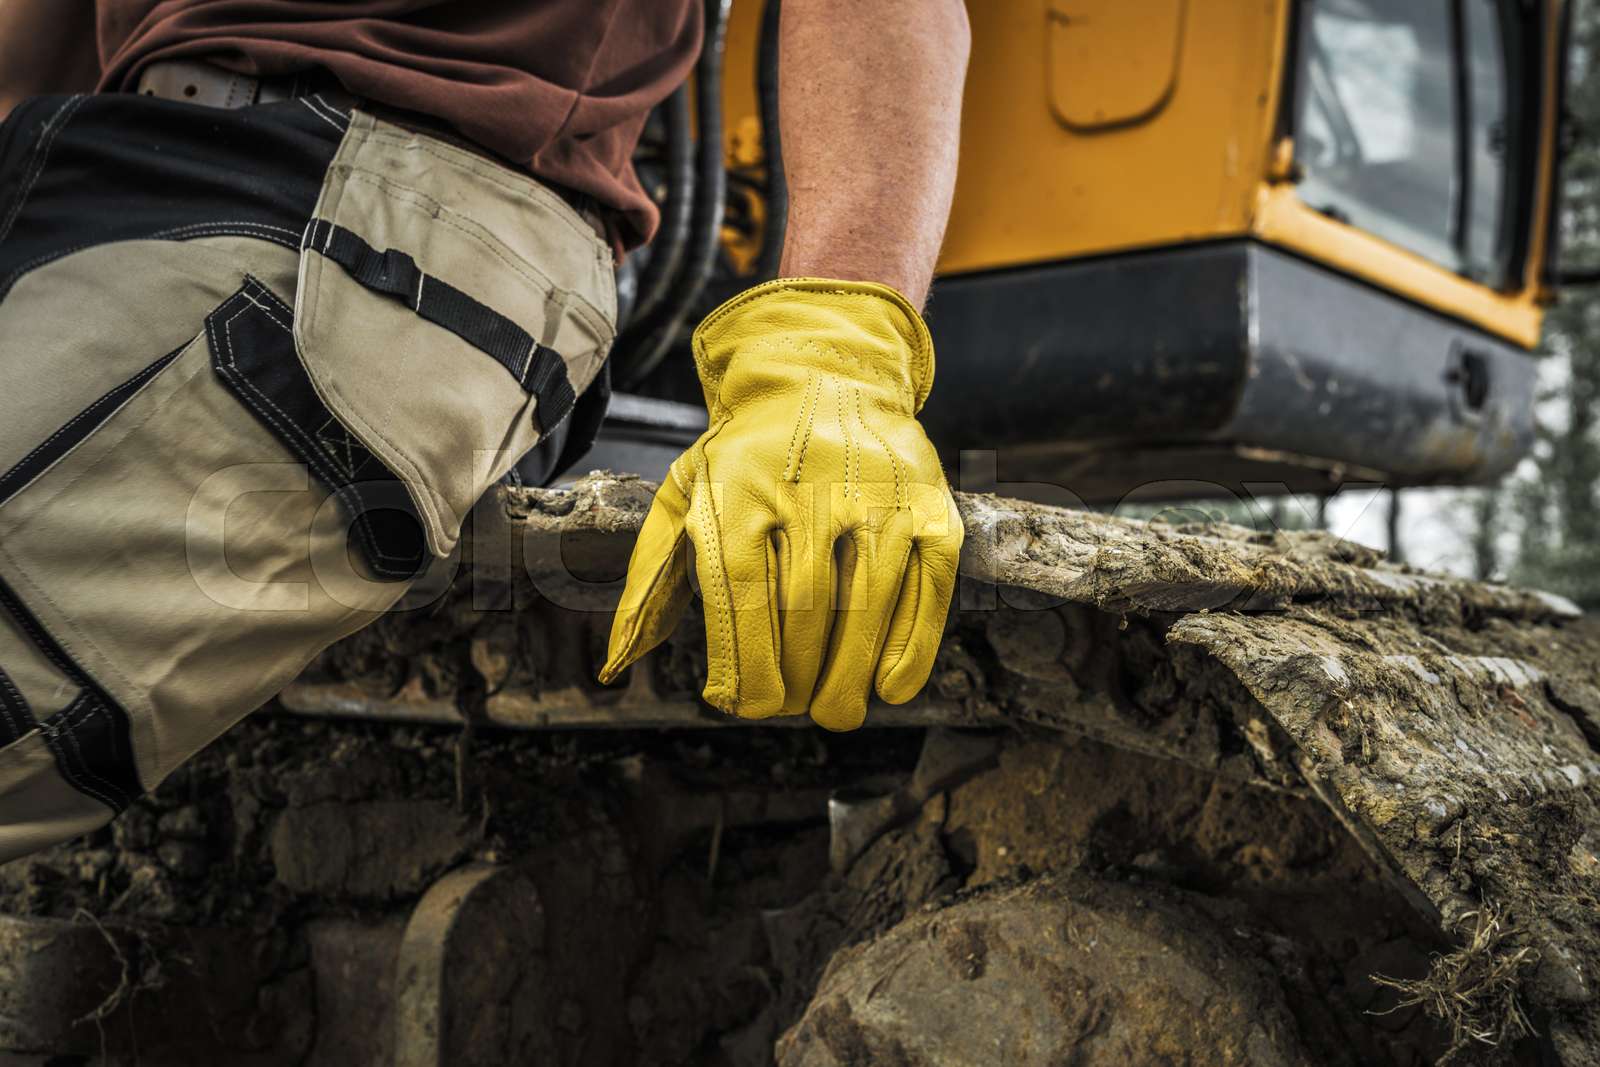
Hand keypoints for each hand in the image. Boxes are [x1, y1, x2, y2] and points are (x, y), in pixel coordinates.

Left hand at [599, 278, 961, 729]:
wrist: (824, 374)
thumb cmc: (745, 456)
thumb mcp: (682, 496)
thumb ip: (649, 581)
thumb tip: (615, 664)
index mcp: (739, 492)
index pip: (743, 595)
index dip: (745, 664)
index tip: (744, 706)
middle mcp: (808, 491)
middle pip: (806, 607)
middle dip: (797, 677)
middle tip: (792, 710)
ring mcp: (877, 495)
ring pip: (868, 602)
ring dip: (851, 674)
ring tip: (835, 712)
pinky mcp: (929, 503)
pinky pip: (928, 585)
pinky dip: (913, 645)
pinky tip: (890, 686)